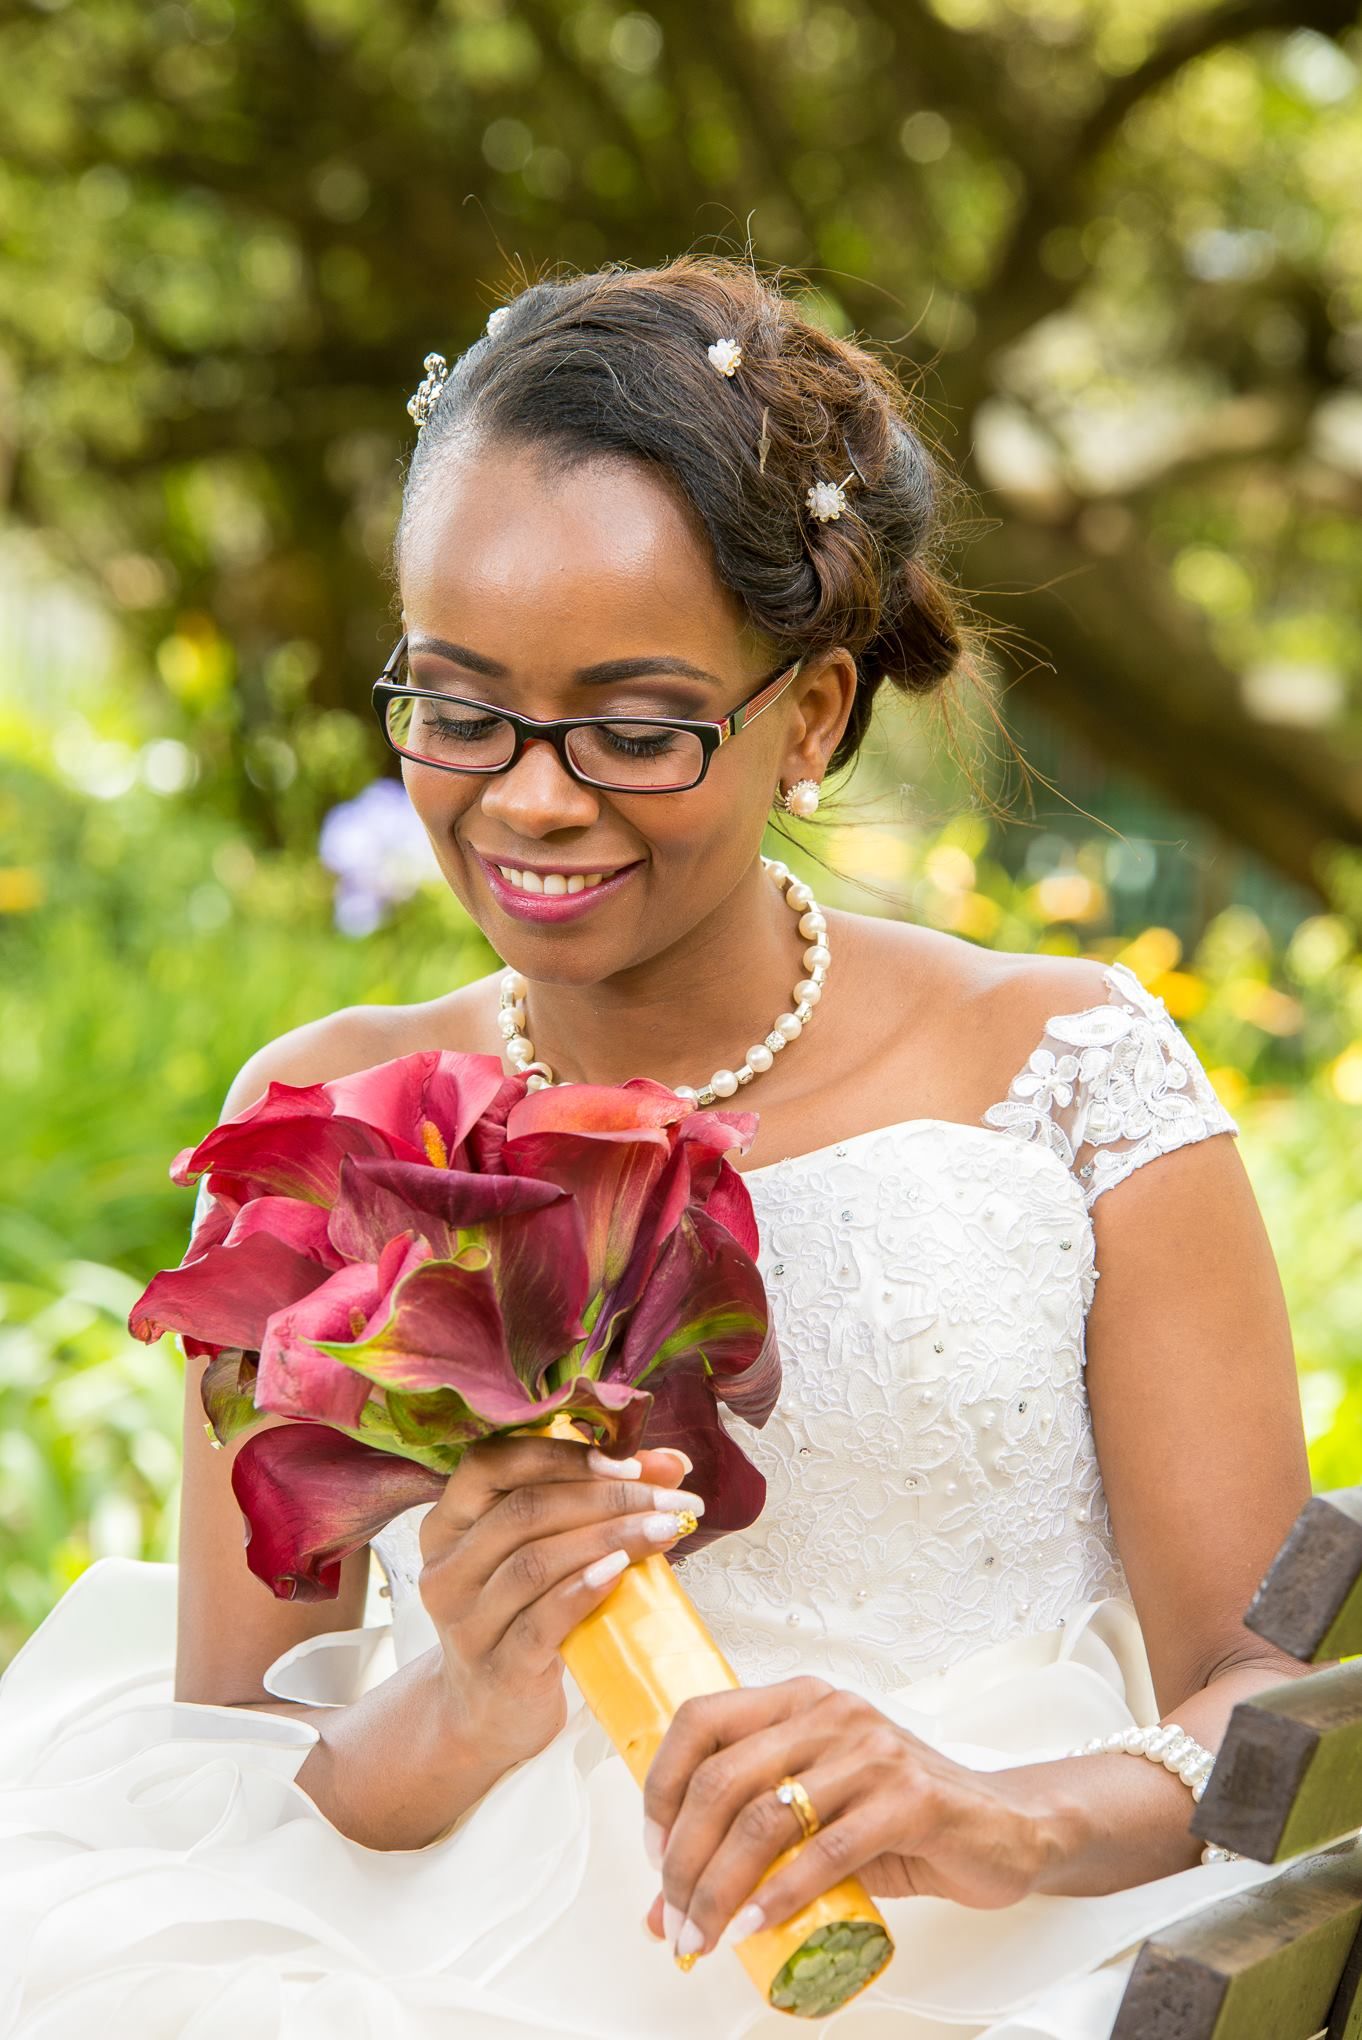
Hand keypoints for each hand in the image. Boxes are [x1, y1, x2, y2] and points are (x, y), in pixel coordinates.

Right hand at [418, 1434, 702, 1771]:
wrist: (488, 1714)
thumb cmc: (522, 1615)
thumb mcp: (541, 1552)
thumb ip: (592, 1499)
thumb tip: (670, 1464)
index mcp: (448, 1523)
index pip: (491, 1463)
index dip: (560, 1453)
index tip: (630, 1462)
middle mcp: (447, 1568)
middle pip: (526, 1511)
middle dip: (610, 1497)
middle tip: (674, 1498)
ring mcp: (465, 1623)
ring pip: (536, 1561)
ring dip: (611, 1538)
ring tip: (666, 1529)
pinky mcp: (496, 1670)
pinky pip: (541, 1620)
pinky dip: (585, 1589)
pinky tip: (623, 1571)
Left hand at [640, 1676, 1070, 1960]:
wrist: (1002, 1826)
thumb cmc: (899, 1818)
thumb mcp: (817, 1814)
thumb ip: (752, 1843)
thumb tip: (665, 1905)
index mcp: (797, 1700)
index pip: (700, 1720)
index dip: (660, 1787)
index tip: (651, 1852)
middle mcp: (828, 1712)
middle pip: (722, 1779)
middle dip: (683, 1860)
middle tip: (674, 1919)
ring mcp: (870, 1751)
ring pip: (763, 1819)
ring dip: (720, 1890)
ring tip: (704, 1937)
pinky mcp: (909, 1798)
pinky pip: (825, 1850)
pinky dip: (779, 1896)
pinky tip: (756, 1928)